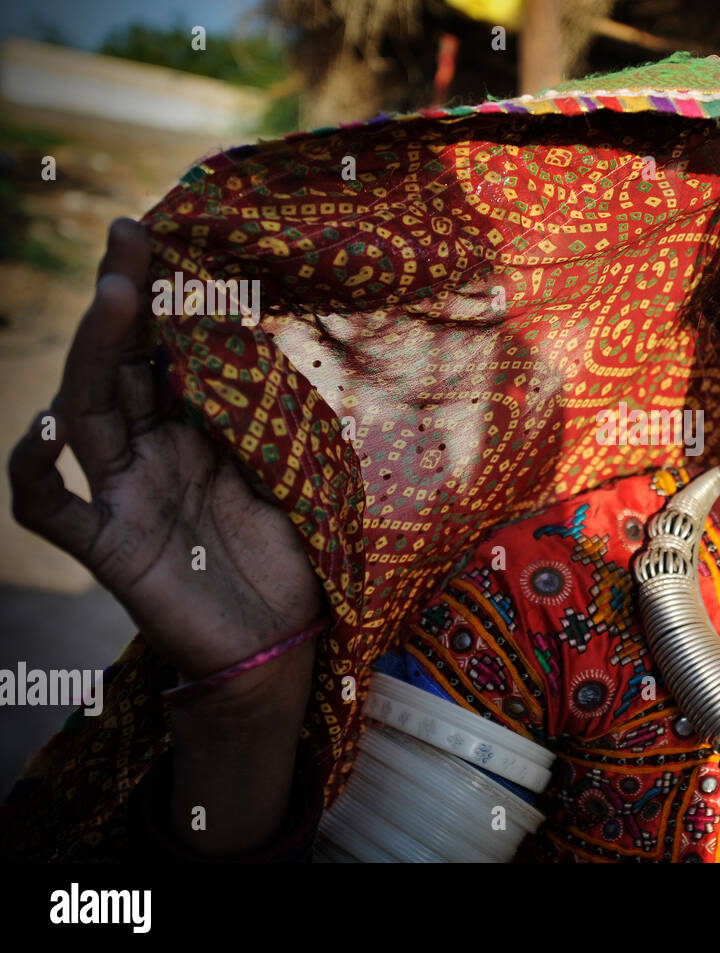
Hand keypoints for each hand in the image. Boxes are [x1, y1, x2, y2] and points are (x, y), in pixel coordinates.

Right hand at [9, 219, 324, 685]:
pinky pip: (50, 507)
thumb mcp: (290, 471)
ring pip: (87, 413)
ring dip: (94, 354)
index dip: (165, 301)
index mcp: (194, 433)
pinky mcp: (110, 548)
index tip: (171, 239)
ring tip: (113, 295)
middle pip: (122, 366)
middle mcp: (150, 454)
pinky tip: (42, 431)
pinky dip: (33, 470)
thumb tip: (264, 335)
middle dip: (123, 301)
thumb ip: (266, 414)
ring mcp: (124, 496)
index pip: (168, 353)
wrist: (281, 643)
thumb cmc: (289, 557)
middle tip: (130, 237)